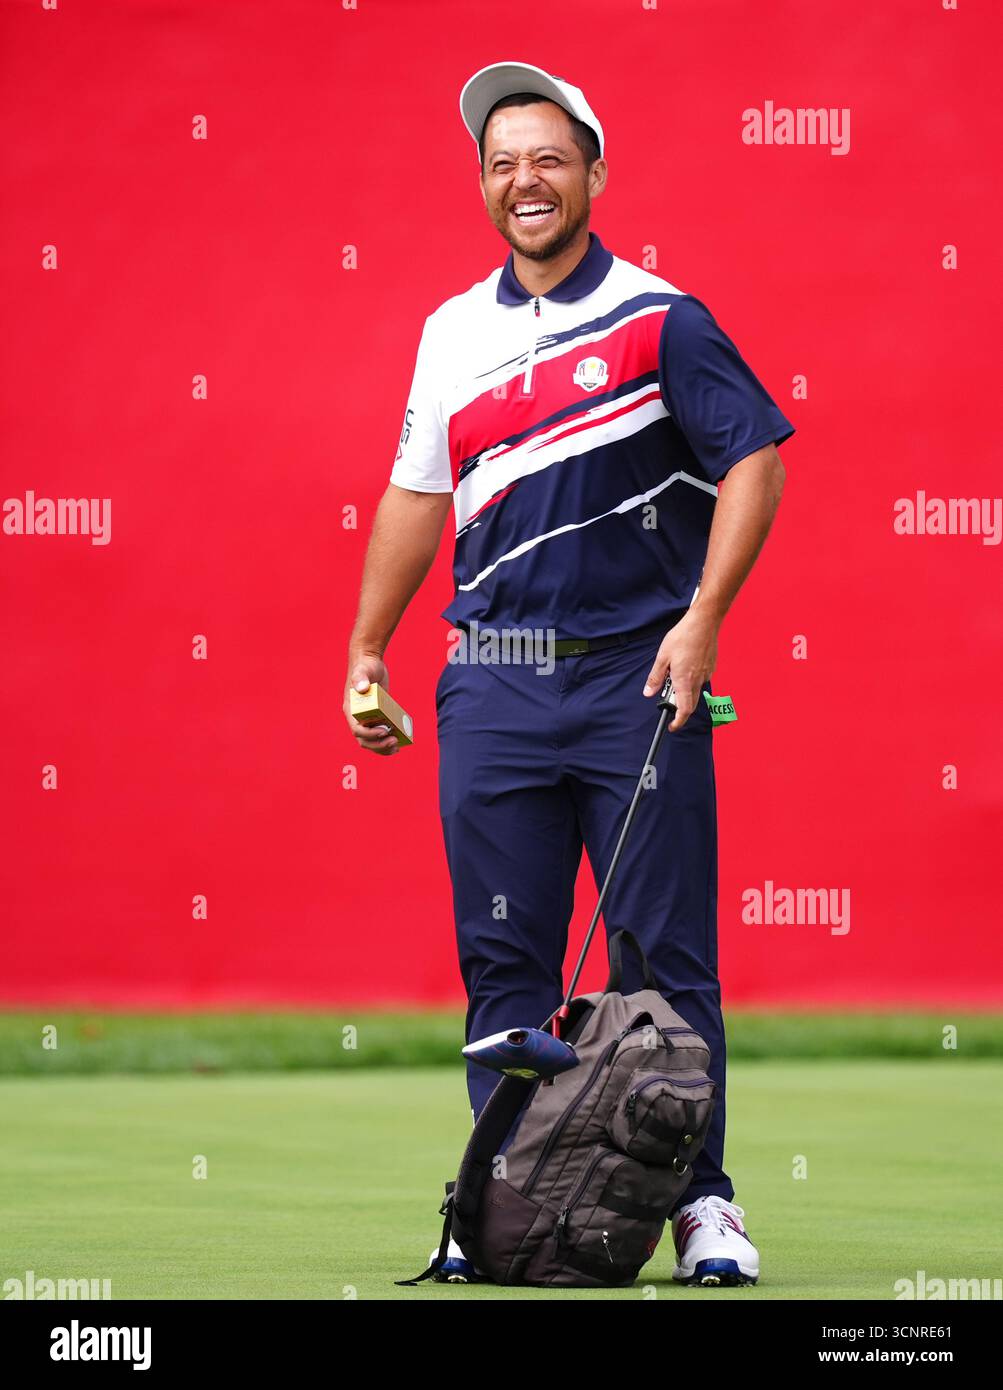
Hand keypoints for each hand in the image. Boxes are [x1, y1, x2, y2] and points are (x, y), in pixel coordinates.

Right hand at [344, 654, 399, 755]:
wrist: (370, 662)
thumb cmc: (365, 666)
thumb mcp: (363, 671)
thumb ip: (360, 678)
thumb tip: (362, 688)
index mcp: (351, 710)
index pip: (357, 730)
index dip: (369, 734)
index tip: (383, 731)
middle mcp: (357, 717)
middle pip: (364, 740)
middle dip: (378, 745)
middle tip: (394, 742)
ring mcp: (367, 718)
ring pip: (372, 740)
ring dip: (383, 747)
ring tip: (396, 747)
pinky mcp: (377, 716)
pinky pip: (380, 733)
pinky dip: (387, 739)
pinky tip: (399, 741)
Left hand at [642, 611, 719, 731]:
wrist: (704, 622)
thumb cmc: (683, 637)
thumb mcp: (662, 657)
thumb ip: (656, 677)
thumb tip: (648, 693)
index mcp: (684, 680)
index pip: (684, 710)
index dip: (678, 721)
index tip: (672, 726)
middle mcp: (697, 681)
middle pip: (690, 704)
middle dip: (679, 707)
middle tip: (667, 697)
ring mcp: (706, 674)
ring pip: (695, 690)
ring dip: (684, 689)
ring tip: (674, 671)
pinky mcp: (711, 667)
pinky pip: (701, 679)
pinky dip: (691, 679)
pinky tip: (685, 664)